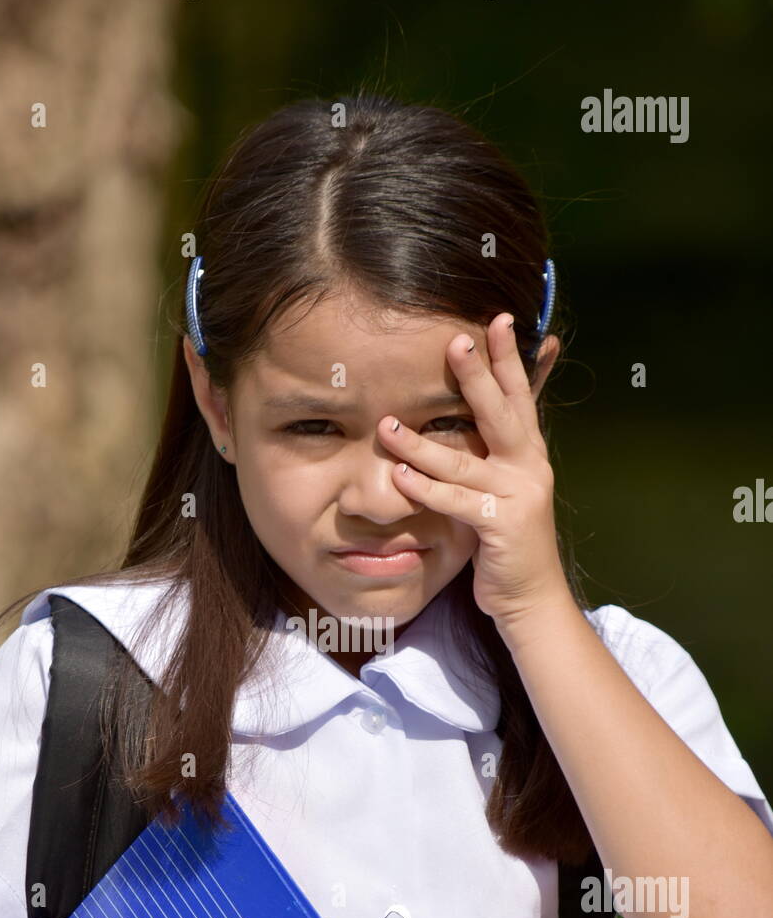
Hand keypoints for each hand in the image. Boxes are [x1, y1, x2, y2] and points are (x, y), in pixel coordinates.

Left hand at [378, 314, 572, 633]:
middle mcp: (529, 466)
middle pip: (500, 412)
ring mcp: (519, 494)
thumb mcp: (504, 489)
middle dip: (478, 374)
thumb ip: (492, 454)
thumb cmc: (508, 542)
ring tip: (386, 426)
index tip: (496, 319)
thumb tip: (469, 425)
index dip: (508, 357)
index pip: (519, 395)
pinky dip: (425, 488)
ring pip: (464, 459)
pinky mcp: (503, 524)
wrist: (531, 598)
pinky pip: (457, 501)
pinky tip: (398, 476)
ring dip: (421, 442)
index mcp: (529, 453)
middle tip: (456, 340)